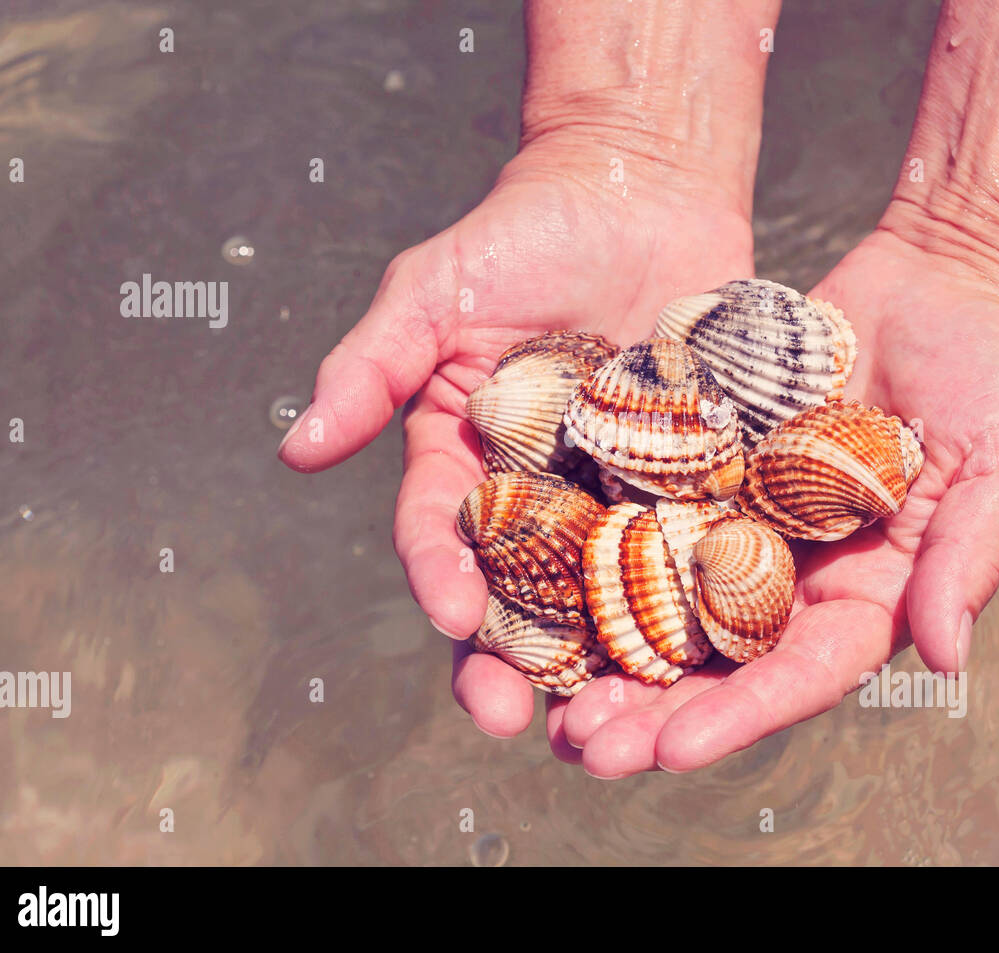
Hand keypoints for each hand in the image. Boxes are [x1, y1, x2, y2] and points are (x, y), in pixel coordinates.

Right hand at [277, 132, 756, 737]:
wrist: (640, 188)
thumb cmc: (524, 231)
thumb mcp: (433, 291)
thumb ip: (370, 368)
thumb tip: (294, 450)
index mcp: (467, 463)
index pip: (442, 534)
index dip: (440, 577)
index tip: (450, 616)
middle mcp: (539, 496)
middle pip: (519, 593)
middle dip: (510, 657)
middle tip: (512, 715)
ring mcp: (618, 496)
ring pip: (606, 594)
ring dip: (602, 660)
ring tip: (609, 718)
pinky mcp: (693, 481)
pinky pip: (693, 546)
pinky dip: (695, 597)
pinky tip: (704, 646)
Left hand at [554, 223, 998, 775]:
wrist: (944, 282)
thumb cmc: (996, 376)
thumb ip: (970, 559)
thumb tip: (947, 657)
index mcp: (873, 597)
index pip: (804, 673)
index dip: (741, 714)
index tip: (673, 750)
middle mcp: (801, 577)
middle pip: (720, 662)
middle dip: (654, 710)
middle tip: (584, 747)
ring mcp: (748, 525)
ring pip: (669, 606)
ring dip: (610, 654)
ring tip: (545, 698)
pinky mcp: (709, 472)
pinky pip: (649, 519)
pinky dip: (599, 558)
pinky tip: (541, 586)